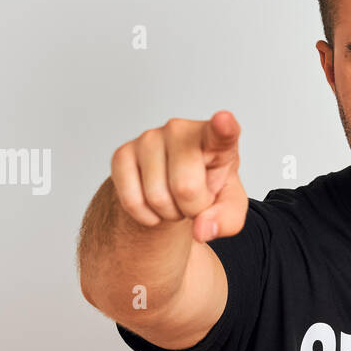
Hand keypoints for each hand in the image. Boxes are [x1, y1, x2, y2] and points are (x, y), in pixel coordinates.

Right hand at [109, 110, 247, 241]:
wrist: (175, 188)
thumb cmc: (208, 189)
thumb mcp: (228, 208)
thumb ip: (225, 220)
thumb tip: (202, 230)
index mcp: (215, 140)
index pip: (222, 133)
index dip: (223, 127)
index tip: (224, 120)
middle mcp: (181, 130)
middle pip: (186, 188)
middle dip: (192, 208)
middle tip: (194, 200)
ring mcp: (149, 138)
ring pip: (157, 198)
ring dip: (169, 213)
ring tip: (175, 199)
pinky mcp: (122, 153)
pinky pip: (132, 201)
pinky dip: (146, 216)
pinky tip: (154, 204)